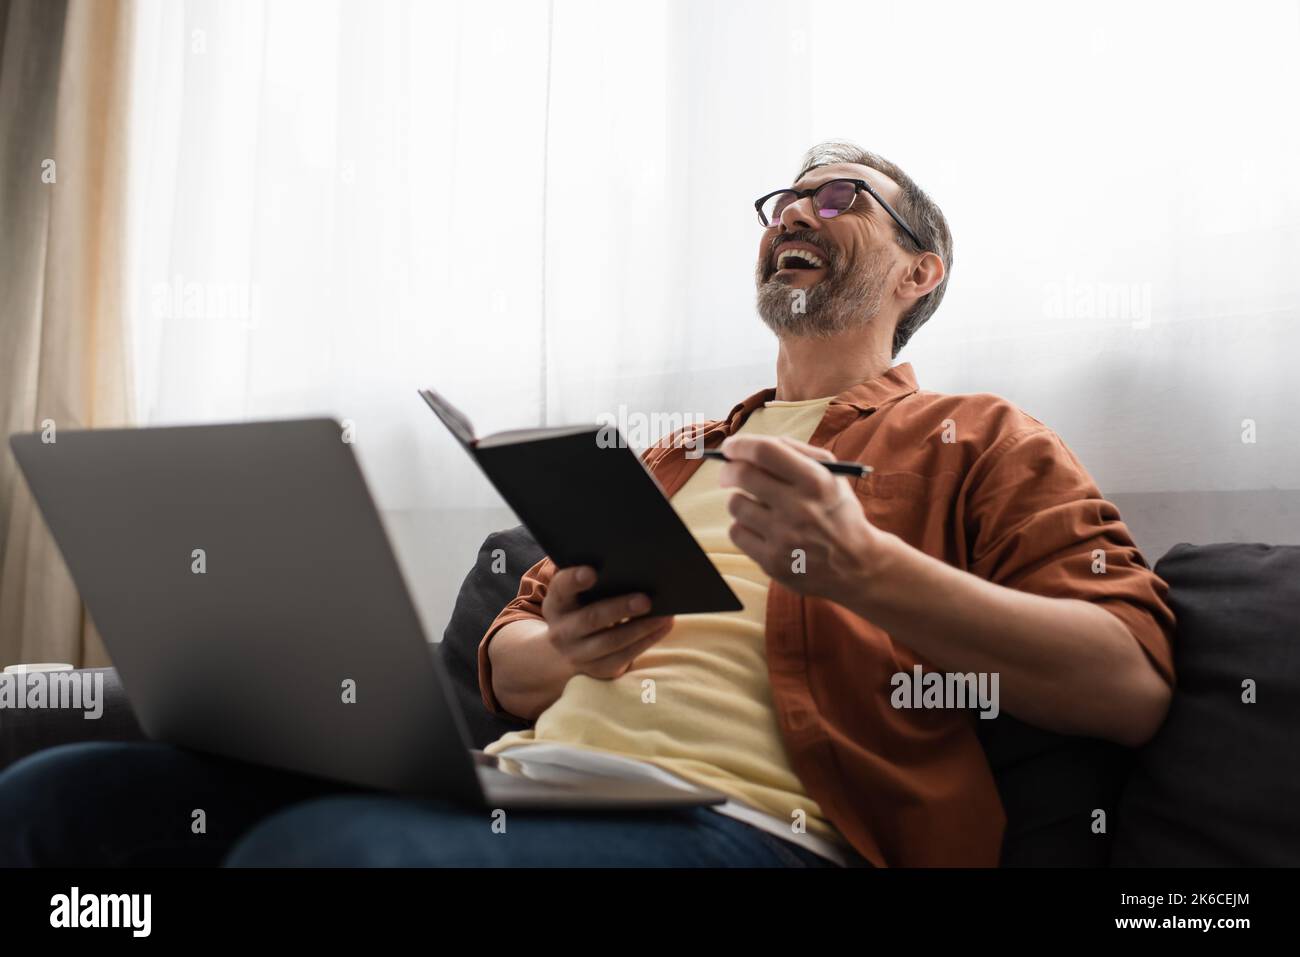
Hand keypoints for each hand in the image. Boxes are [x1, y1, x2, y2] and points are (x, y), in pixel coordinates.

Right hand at [539, 566, 674, 678]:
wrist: (571, 647)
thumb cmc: (583, 607)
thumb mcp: (578, 594)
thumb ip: (594, 580)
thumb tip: (630, 564)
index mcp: (556, 604)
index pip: (561, 588)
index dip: (574, 580)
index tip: (592, 572)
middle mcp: (561, 631)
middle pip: (591, 619)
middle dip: (620, 608)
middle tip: (645, 600)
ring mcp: (578, 654)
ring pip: (612, 641)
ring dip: (641, 627)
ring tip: (664, 614)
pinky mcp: (598, 669)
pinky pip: (625, 656)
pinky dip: (647, 640)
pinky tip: (663, 626)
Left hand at [717, 433, 894, 607]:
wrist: (856, 565)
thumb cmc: (838, 512)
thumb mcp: (833, 475)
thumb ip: (798, 452)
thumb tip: (753, 446)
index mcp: (816, 481)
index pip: (765, 452)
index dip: (740, 445)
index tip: (730, 447)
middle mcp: (800, 508)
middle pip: (743, 475)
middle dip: (729, 470)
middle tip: (728, 474)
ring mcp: (784, 537)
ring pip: (736, 504)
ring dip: (740, 500)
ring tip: (757, 507)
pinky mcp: (772, 561)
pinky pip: (736, 532)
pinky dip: (743, 526)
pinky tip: (760, 528)